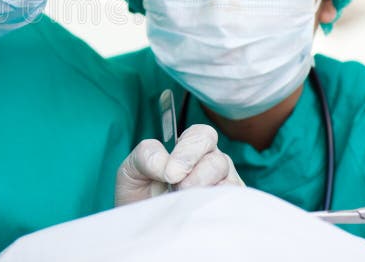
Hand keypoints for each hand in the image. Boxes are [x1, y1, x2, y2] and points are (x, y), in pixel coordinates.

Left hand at [115, 124, 243, 204]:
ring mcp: (222, 189)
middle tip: (179, 189)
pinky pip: (233, 207)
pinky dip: (216, 209)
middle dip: (198, 174)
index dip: (189, 151)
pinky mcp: (228, 212)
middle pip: (219, 160)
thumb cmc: (138, 194)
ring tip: (184, 204)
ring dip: (205, 193)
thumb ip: (146, 155)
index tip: (171, 173)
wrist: (140, 228)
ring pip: (229, 184)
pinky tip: (198, 215)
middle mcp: (211, 166)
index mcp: (190, 150)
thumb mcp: (132, 169)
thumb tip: (166, 164)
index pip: (202, 136)